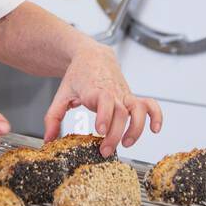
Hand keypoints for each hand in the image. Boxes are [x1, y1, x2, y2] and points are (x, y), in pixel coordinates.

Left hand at [43, 44, 161, 157]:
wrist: (93, 55)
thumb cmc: (78, 75)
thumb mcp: (61, 94)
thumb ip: (53, 117)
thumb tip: (48, 139)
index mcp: (94, 90)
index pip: (104, 100)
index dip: (104, 115)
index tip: (100, 130)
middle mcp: (113, 92)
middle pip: (121, 112)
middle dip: (115, 134)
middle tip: (105, 150)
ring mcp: (124, 94)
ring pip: (138, 110)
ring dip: (136, 128)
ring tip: (127, 143)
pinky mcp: (132, 96)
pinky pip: (150, 104)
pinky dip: (156, 116)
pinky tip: (155, 129)